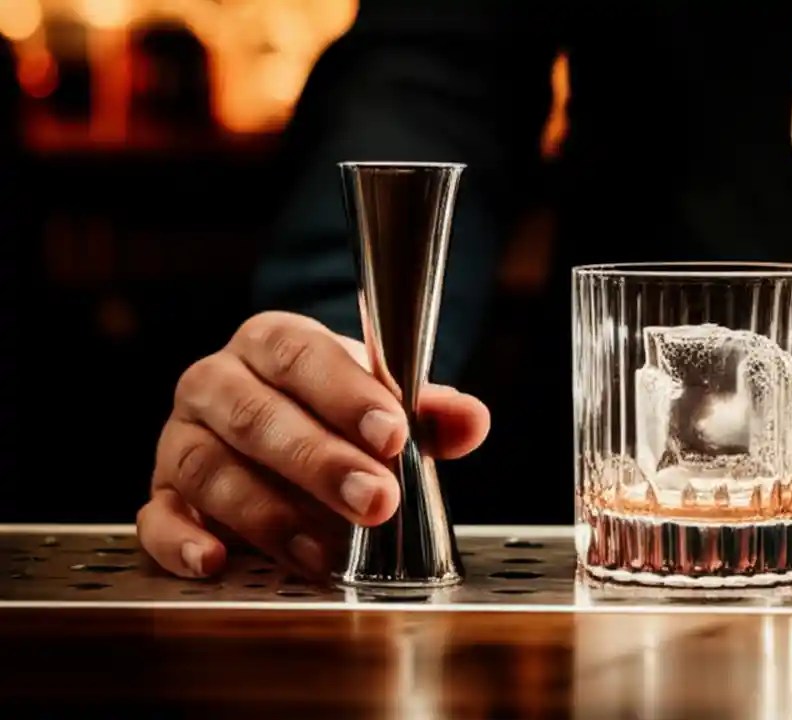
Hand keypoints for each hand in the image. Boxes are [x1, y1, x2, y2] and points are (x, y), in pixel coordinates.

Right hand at [138, 311, 489, 579]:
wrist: (274, 437)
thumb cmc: (331, 415)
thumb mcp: (381, 407)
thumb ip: (426, 413)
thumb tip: (472, 419)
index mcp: (270, 343)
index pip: (302, 357)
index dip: (347, 395)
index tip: (393, 434)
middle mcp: (215, 384)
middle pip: (256, 417)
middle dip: (319, 463)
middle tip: (375, 500)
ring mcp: (180, 440)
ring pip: (209, 469)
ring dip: (267, 514)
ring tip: (324, 552)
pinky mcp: (161, 496)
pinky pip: (156, 517)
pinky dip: (181, 541)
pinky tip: (217, 561)